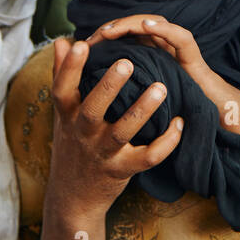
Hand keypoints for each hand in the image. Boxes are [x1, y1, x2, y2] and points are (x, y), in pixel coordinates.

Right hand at [45, 37, 183, 220]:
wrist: (73, 198)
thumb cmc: (71, 143)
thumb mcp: (62, 113)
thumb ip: (62, 77)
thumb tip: (60, 41)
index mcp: (67, 115)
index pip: (62, 90)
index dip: (69, 68)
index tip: (80, 44)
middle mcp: (83, 133)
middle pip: (93, 109)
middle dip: (109, 86)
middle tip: (127, 61)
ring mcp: (103, 153)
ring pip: (123, 131)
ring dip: (142, 110)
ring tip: (161, 88)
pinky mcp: (122, 170)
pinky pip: (147, 157)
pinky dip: (165, 143)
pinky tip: (179, 123)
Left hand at [87, 15, 239, 139]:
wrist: (221, 125)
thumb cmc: (182, 116)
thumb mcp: (146, 107)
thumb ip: (127, 93)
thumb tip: (92, 90)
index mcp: (151, 60)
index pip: (125, 38)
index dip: (105, 38)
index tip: (82, 46)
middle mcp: (164, 51)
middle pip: (136, 27)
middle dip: (113, 27)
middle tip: (93, 36)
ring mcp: (180, 53)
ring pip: (156, 25)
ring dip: (132, 22)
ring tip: (112, 28)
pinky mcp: (196, 60)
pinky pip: (182, 38)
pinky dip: (165, 28)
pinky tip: (149, 25)